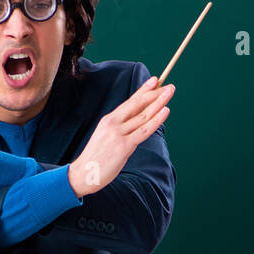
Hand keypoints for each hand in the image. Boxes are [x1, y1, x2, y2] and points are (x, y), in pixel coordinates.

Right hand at [67, 77, 173, 196]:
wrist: (84, 173)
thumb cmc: (97, 158)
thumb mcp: (107, 138)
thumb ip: (122, 131)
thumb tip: (138, 127)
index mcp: (109, 120)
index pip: (130, 102)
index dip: (143, 90)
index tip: (155, 81)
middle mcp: (114, 123)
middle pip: (138, 104)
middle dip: (155, 93)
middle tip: (169, 85)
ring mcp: (118, 134)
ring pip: (143, 115)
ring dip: (158, 102)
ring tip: (170, 91)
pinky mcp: (123, 146)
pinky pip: (143, 131)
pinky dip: (156, 120)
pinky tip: (165, 111)